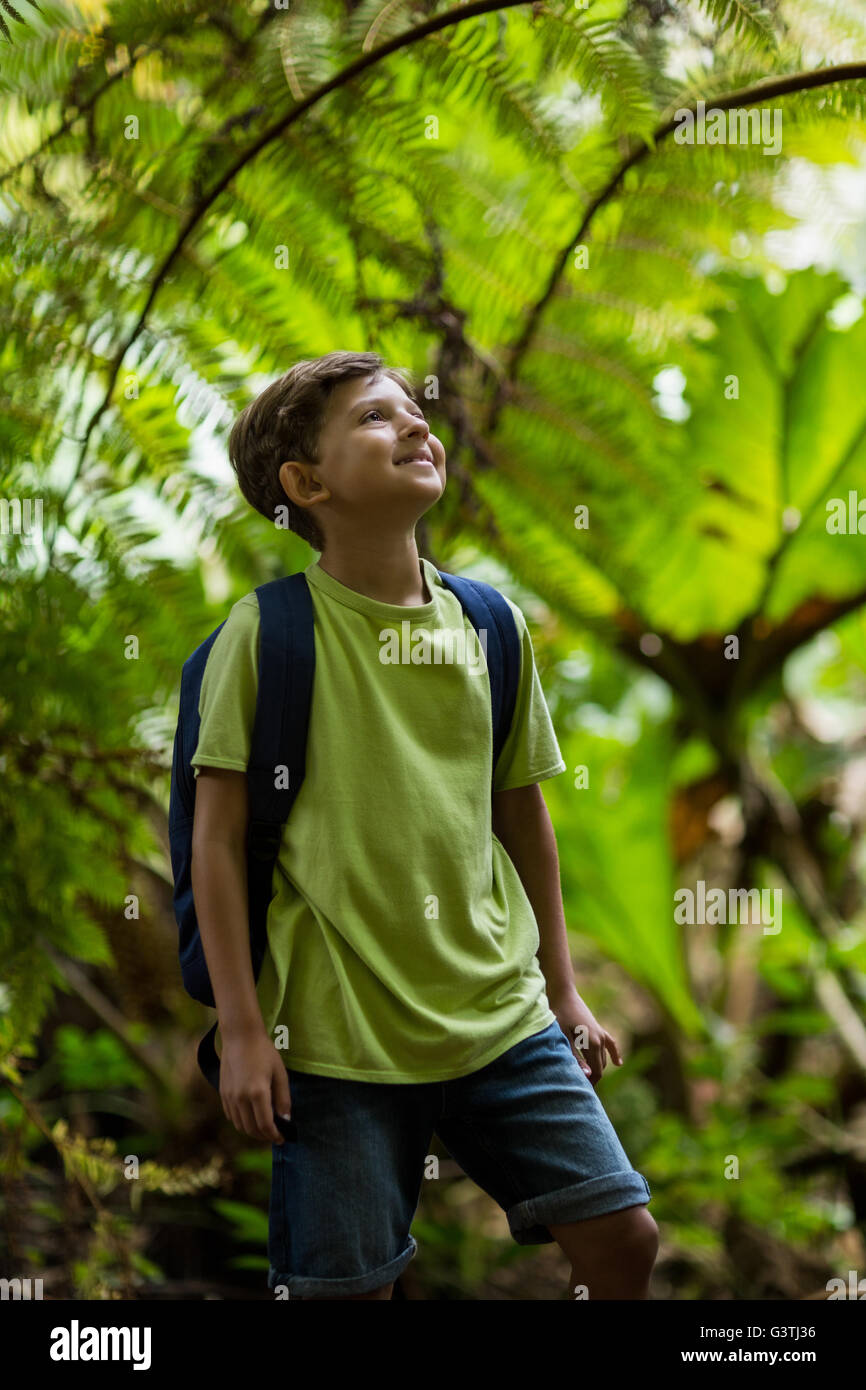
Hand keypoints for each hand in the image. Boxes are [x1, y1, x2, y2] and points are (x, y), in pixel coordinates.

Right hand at [219, 1026, 292, 1143]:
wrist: (240, 1037)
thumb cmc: (264, 1052)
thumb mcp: (280, 1073)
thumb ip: (283, 1099)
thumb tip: (285, 1120)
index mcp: (257, 1092)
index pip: (265, 1125)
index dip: (274, 1135)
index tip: (282, 1138)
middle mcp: (241, 1098)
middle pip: (251, 1129)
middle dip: (264, 1136)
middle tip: (274, 1135)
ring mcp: (229, 1096)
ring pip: (240, 1125)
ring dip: (252, 1131)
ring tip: (264, 1127)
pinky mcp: (223, 1093)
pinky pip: (232, 1116)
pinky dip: (242, 1122)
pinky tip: (251, 1116)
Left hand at [550, 988, 622, 1086]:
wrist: (564, 993)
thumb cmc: (560, 1014)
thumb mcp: (564, 1037)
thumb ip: (576, 1057)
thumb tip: (588, 1075)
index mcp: (592, 1043)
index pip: (596, 1072)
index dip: (590, 1083)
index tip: (580, 1091)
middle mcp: (600, 1039)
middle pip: (600, 1067)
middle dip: (592, 1078)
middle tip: (579, 1088)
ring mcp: (601, 1033)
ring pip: (603, 1058)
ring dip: (597, 1069)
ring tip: (586, 1081)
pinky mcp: (599, 1029)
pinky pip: (611, 1044)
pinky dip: (615, 1054)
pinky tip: (618, 1063)